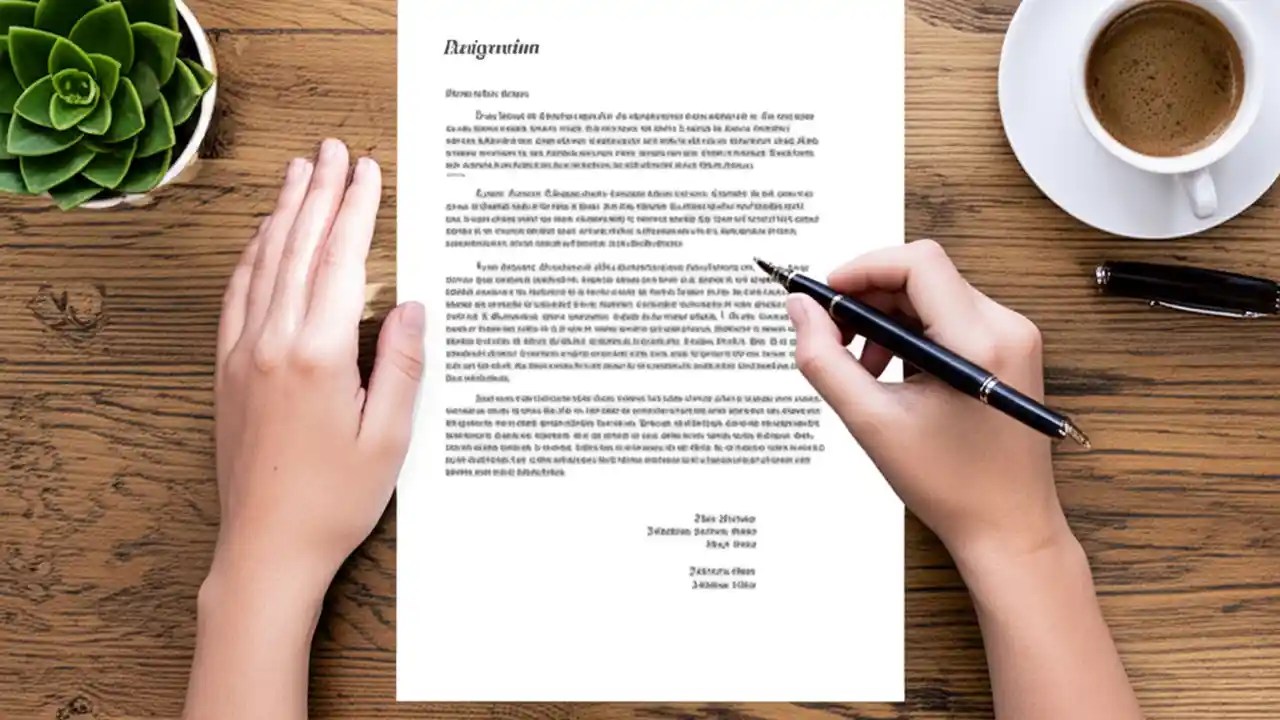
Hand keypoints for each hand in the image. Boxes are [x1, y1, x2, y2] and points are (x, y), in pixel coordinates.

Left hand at [209, 139, 423, 601]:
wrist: (267, 546)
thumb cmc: (334, 500)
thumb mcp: (389, 438)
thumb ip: (403, 366)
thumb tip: (415, 307)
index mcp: (319, 355)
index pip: (341, 261)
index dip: (356, 209)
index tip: (367, 171)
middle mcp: (274, 343)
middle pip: (299, 247)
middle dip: (319, 192)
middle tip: (333, 150)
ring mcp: (245, 355)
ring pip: (264, 263)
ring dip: (283, 213)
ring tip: (298, 173)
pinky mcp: (229, 372)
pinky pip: (238, 296)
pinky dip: (252, 257)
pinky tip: (261, 240)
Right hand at [787, 240, 1070, 568]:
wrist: (1008, 528)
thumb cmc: (951, 485)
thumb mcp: (872, 422)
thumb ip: (825, 360)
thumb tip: (800, 311)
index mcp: (979, 342)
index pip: (918, 263)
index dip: (863, 268)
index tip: (826, 295)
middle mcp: (1006, 329)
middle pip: (923, 276)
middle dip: (869, 299)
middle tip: (832, 336)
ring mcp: (1014, 339)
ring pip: (933, 297)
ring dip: (888, 321)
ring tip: (862, 368)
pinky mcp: (1010, 352)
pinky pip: (951, 319)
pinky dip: (912, 336)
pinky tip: (892, 375)